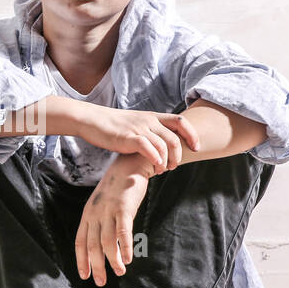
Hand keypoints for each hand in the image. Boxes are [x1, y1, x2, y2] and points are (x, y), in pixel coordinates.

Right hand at [73, 104, 200, 174]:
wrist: (92, 120)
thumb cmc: (113, 126)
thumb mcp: (135, 124)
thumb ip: (149, 132)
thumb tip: (161, 146)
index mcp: (153, 117)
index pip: (181, 121)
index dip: (192, 134)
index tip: (196, 147)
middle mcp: (149, 121)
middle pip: (175, 138)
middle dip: (178, 155)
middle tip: (174, 167)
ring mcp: (139, 128)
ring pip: (164, 145)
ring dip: (167, 161)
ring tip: (161, 170)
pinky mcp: (129, 137)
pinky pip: (149, 148)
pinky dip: (156, 159)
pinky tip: (155, 167)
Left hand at [75, 154, 151, 285]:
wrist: (129, 165)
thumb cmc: (118, 188)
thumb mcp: (103, 205)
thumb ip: (102, 222)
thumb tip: (105, 245)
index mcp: (88, 214)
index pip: (80, 242)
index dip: (81, 260)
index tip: (84, 276)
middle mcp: (95, 214)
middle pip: (92, 245)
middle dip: (96, 266)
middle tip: (100, 282)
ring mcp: (108, 211)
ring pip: (107, 242)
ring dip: (112, 261)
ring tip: (119, 273)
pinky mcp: (123, 208)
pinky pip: (123, 232)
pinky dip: (125, 247)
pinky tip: (128, 259)